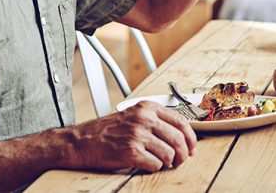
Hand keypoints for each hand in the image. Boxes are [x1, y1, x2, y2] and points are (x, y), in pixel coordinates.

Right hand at [69, 101, 196, 171]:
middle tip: (182, 160)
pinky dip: (155, 167)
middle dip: (184, 153)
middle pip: (178, 138)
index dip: (190, 137)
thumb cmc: (108, 130)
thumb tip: (181, 137)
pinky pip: (155, 164)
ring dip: (170, 162)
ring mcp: (137, 135)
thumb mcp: (134, 115)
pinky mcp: (130, 152)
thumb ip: (156, 121)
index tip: (192, 147)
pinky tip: (149, 165)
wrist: (83, 141)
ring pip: (169, 153)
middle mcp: (144, 119)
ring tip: (164, 164)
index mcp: (148, 107)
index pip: (181, 121)